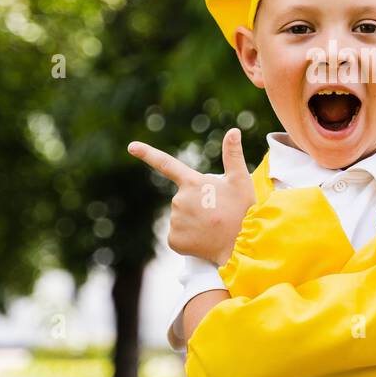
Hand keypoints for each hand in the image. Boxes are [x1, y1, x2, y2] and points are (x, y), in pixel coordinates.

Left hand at [128, 128, 255, 267]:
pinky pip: (178, 236)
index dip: (148, 154)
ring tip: (212, 228)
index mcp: (192, 183)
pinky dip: (188, 239)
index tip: (132, 147)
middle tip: (216, 214)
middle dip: (196, 206)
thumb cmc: (243, 211)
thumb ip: (233, 155)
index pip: (166, 164)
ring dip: (193, 222)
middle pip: (182, 200)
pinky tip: (203, 239)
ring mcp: (175, 221)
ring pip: (181, 219)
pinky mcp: (174, 240)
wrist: (243, 245)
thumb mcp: (241, 181)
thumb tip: (233, 131)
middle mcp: (179, 200)